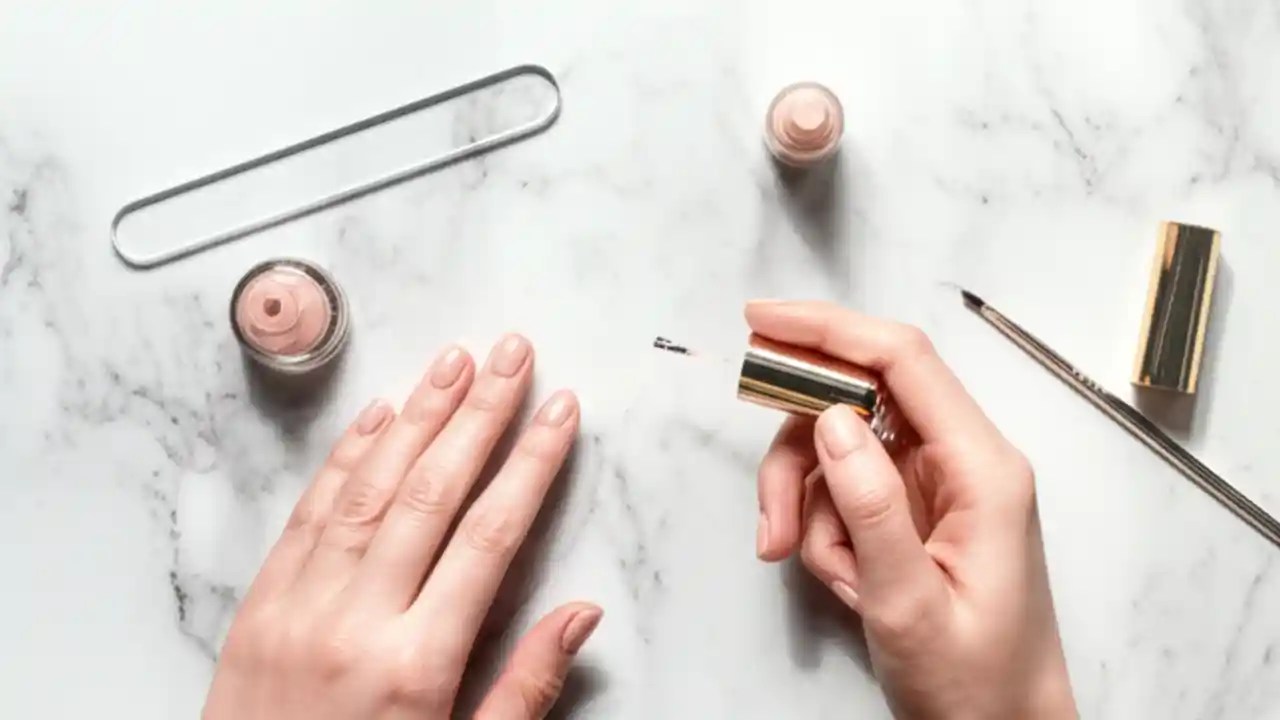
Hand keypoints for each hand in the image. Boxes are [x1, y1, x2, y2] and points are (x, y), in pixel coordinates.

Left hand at [204, 335, 600, 719]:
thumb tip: (581, 613)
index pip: (490, 537)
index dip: (531, 465)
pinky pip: (308, 514)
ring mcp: (299, 606)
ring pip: (368, 487)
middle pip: (431, 492)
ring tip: (456, 361)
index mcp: (418, 665)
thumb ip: (523, 688)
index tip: (560, 411)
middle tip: (513, 353)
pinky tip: (377, 416)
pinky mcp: (258, 605)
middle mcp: (356, 620)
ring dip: (416, 416)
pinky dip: (345, 458)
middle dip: (479, 414)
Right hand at [748, 301, 1076, 719]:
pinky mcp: (915, 509)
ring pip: (840, 449)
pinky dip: (824, 528)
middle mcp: (962, 460)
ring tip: (806, 567)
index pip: (900, 361)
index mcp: (981, 468)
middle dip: (798, 455)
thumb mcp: (910, 603)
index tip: (758, 321)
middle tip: (773, 519)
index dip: (827, 329)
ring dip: (807, 504)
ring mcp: (938, 484)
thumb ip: (871, 507)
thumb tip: (828, 417)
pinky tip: (843, 581)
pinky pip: (847, 490)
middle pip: (856, 404)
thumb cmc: (975, 683)